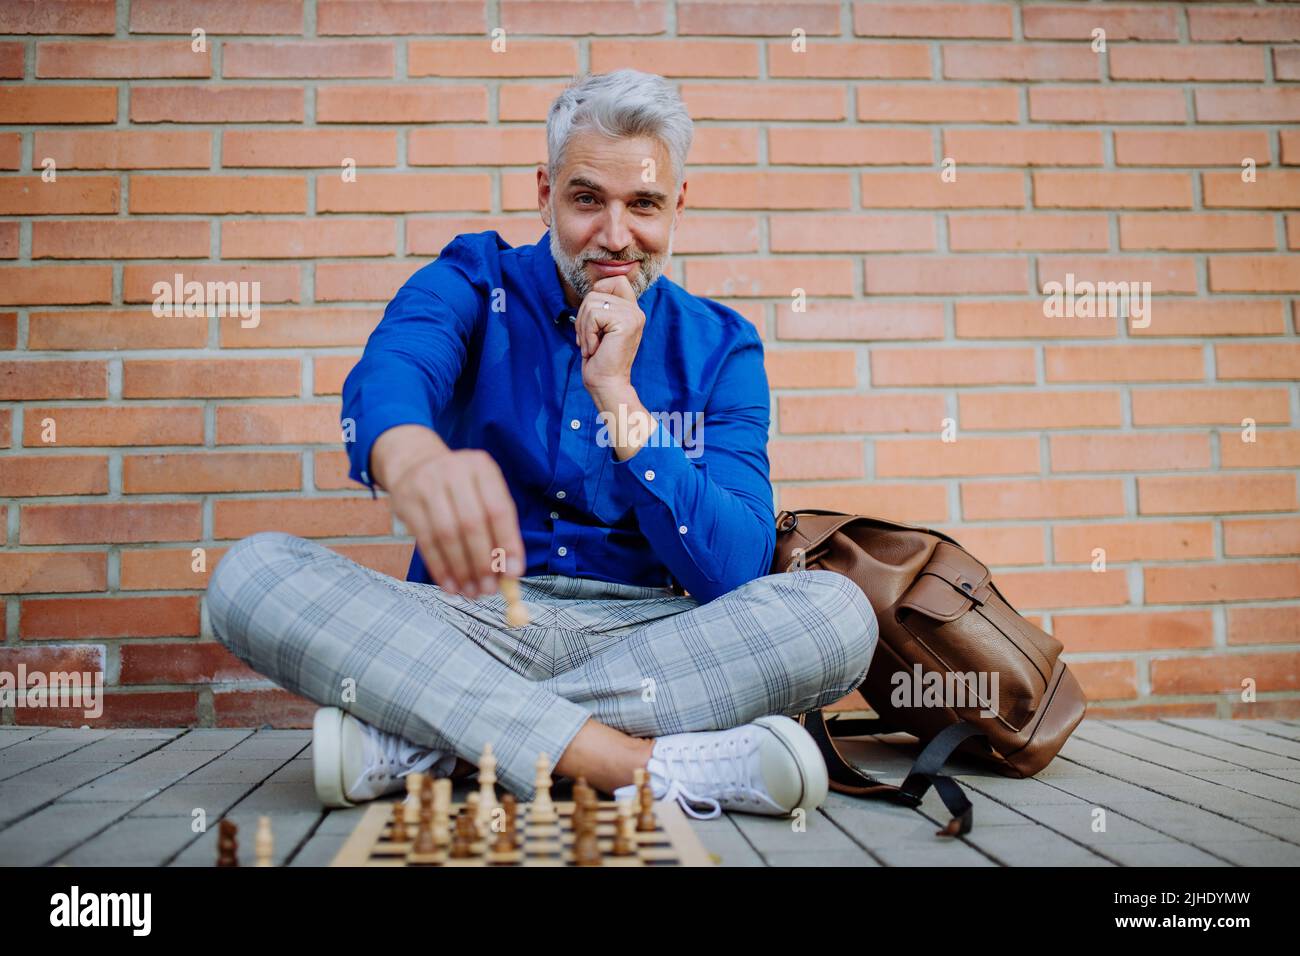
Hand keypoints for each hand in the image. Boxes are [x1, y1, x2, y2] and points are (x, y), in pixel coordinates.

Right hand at [385, 446, 525, 599]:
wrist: (416, 464)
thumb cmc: (461, 487)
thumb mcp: (484, 493)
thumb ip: (500, 529)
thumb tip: (510, 573)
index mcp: (482, 468)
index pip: (499, 510)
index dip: (507, 544)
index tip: (513, 573)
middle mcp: (454, 472)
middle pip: (471, 524)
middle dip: (482, 563)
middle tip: (489, 589)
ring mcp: (427, 485)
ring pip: (447, 535)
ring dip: (461, 569)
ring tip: (471, 591)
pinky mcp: (406, 502)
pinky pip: (425, 541)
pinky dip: (440, 568)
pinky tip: (450, 585)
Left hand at [576, 273, 644, 394]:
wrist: (606, 383)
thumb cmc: (599, 359)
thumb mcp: (599, 328)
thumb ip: (601, 307)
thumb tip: (592, 289)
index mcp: (631, 310)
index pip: (617, 280)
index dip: (599, 290)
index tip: (594, 318)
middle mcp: (636, 310)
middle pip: (597, 291)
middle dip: (583, 315)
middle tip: (589, 339)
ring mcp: (633, 315)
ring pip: (592, 303)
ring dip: (584, 327)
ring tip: (593, 345)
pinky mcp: (626, 322)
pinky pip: (593, 315)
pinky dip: (587, 334)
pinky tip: (596, 348)